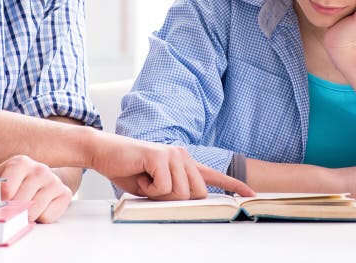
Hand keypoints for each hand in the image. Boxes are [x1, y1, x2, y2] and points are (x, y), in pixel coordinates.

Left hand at [0, 155, 72, 222]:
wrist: (40, 181)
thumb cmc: (13, 184)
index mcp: (20, 162)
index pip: (6, 190)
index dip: (0, 202)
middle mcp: (39, 169)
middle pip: (21, 203)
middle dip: (13, 211)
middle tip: (12, 208)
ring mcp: (53, 180)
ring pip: (34, 212)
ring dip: (27, 216)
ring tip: (26, 207)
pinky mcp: (65, 193)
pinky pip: (47, 217)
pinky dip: (41, 219)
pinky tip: (39, 208)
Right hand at [89, 131, 254, 198]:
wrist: (104, 152)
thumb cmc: (128, 171)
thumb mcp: (155, 186)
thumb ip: (174, 191)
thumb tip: (188, 203)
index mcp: (183, 162)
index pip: (213, 175)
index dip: (233, 186)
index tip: (252, 195)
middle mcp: (183, 155)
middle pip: (196, 194)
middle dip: (175, 199)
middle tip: (154, 188)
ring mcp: (173, 153)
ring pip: (181, 193)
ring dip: (159, 194)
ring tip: (145, 179)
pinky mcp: (161, 155)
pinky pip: (165, 187)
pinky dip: (150, 189)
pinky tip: (140, 175)